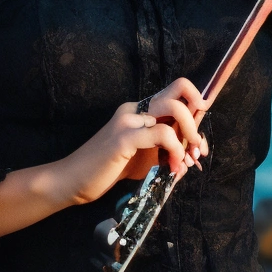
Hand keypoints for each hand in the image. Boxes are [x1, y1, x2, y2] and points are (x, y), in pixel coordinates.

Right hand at [47, 79, 207, 206]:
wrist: (72, 181)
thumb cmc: (108, 170)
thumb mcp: (146, 158)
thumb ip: (168, 150)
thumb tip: (195, 153)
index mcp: (139, 110)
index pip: (175, 91)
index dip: (194, 106)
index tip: (199, 135)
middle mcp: (134, 109)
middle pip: (179, 93)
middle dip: (196, 122)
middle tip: (197, 149)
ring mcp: (128, 120)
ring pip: (174, 109)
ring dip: (189, 134)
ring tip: (186, 159)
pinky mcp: (124, 137)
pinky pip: (162, 133)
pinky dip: (175, 150)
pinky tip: (173, 166)